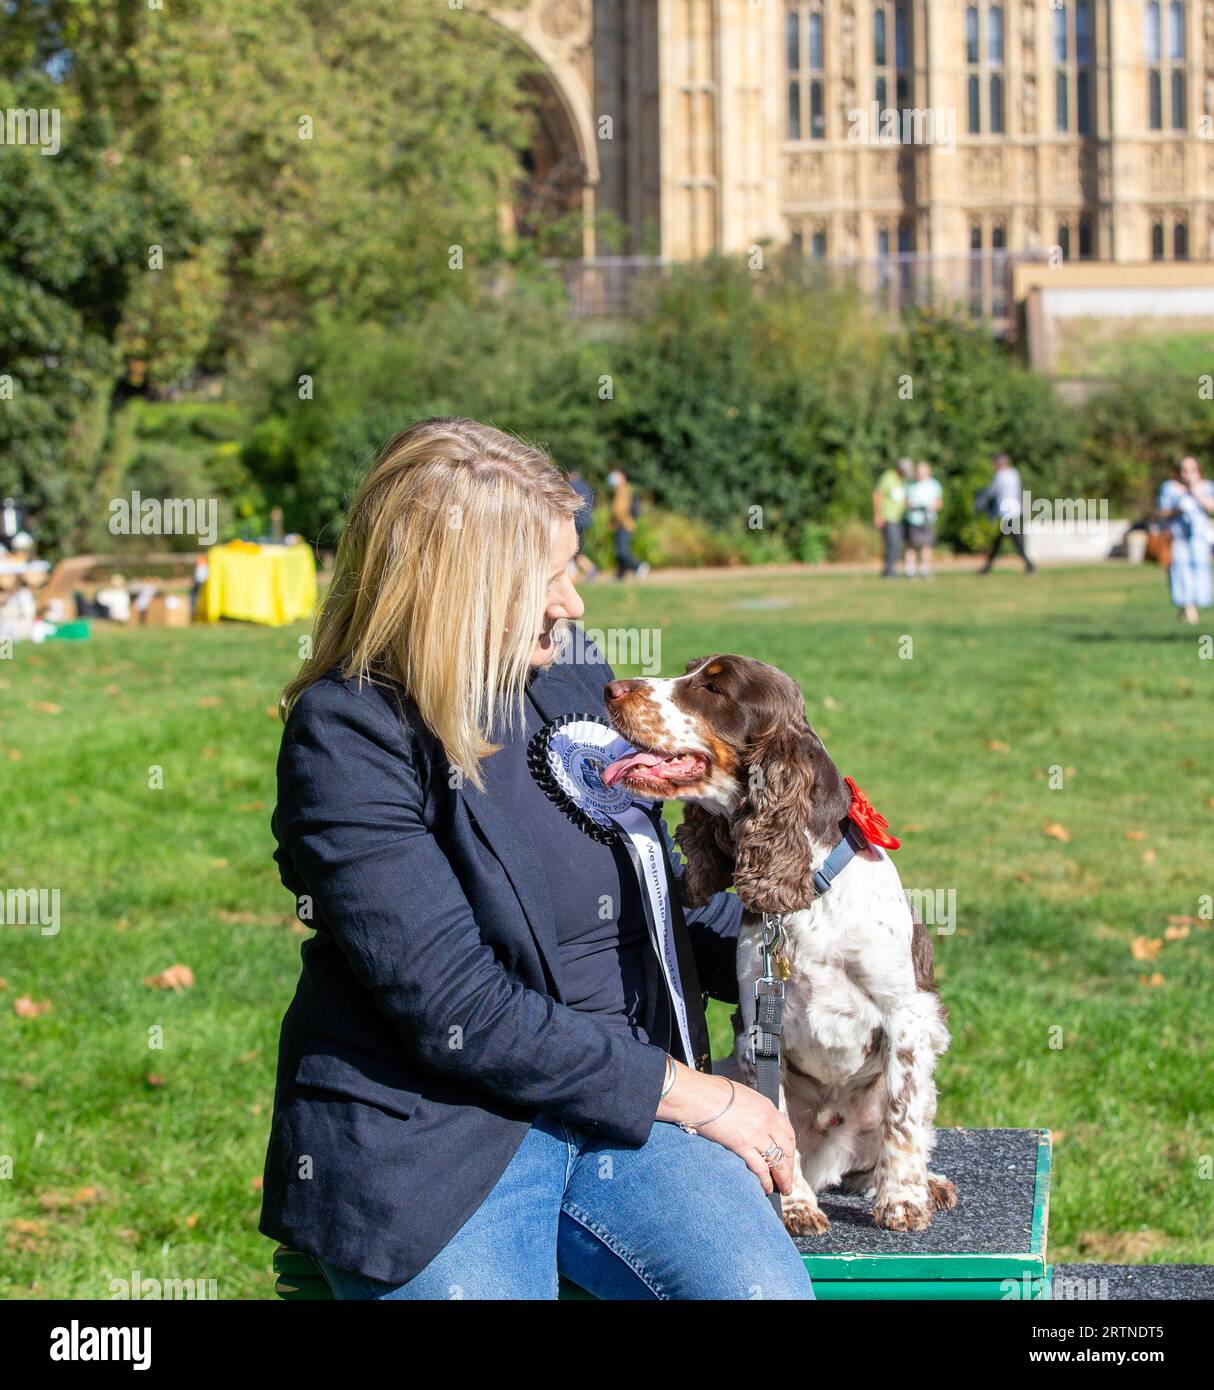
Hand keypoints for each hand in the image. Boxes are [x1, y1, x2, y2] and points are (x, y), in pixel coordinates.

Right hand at [657, 1059, 795, 1195]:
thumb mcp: (741, 1096)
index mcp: (767, 1107)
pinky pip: (760, 1168)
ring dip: (782, 1179)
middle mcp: (766, 1121)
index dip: (790, 1151)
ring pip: (777, 1162)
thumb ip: (753, 1110)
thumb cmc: (712, 1092)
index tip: (789, 1160)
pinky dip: (765, 1181)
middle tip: (788, 1180)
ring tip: (782, 1189)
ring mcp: (756, 1134)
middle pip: (786, 1150)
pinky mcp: (742, 1145)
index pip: (788, 1133)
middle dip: (789, 1168)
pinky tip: (765, 1188)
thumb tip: (753, 1122)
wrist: (698, 1094)